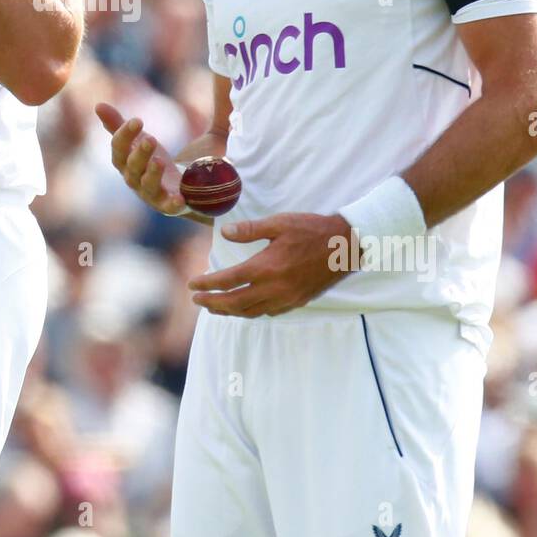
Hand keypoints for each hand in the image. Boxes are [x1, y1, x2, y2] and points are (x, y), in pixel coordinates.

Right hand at [95, 102, 187, 216]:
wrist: (171, 186)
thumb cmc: (149, 160)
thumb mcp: (135, 139)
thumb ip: (117, 124)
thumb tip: (98, 105)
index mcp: (124, 161)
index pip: (119, 147)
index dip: (125, 134)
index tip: (138, 120)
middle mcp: (133, 178)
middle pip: (133, 166)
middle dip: (140, 153)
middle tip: (151, 139)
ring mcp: (150, 193)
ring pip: (148, 185)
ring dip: (152, 174)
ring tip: (160, 161)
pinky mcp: (168, 205)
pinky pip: (168, 206)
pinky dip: (172, 204)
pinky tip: (180, 198)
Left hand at [188, 212, 353, 316]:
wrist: (345, 246)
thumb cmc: (311, 230)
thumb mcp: (279, 223)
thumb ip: (250, 230)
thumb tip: (224, 233)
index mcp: (265, 267)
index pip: (227, 281)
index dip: (207, 285)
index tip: (192, 285)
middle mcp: (273, 288)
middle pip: (235, 303)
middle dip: (212, 303)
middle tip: (197, 301)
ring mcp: (285, 298)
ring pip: (250, 312)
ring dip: (229, 312)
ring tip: (214, 307)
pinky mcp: (296, 302)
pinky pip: (267, 313)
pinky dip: (250, 312)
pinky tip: (244, 307)